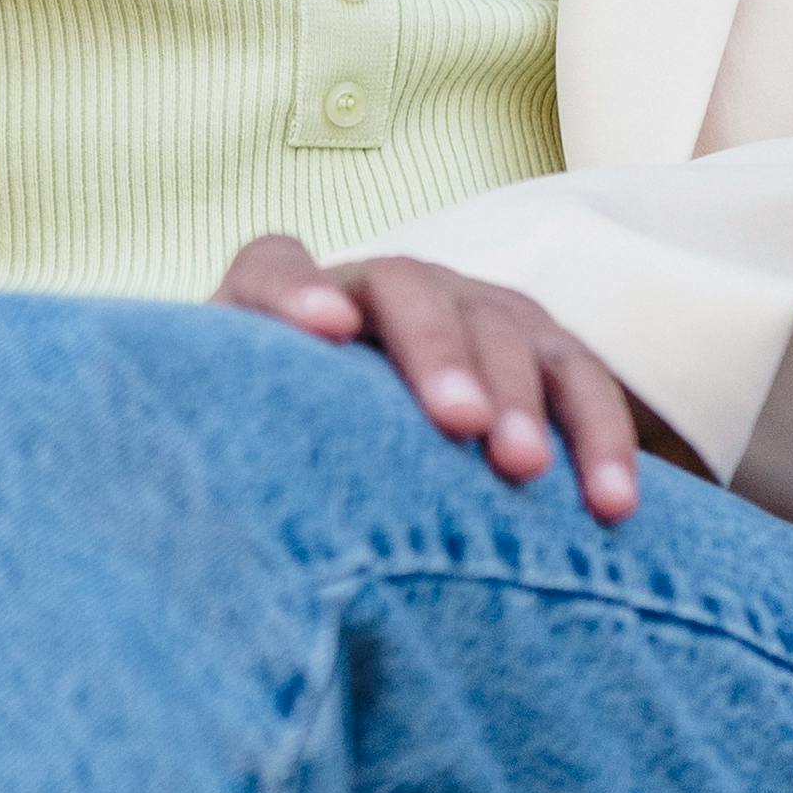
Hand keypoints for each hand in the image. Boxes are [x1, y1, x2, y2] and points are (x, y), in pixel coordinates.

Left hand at [213, 235, 651, 522]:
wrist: (377, 439)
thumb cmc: (291, 449)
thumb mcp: (243, 442)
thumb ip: (212, 448)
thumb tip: (181, 525)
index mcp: (295, 299)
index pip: (270, 268)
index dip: (290, 291)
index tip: (319, 327)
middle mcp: (385, 287)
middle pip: (408, 293)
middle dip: (436, 353)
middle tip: (453, 422)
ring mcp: (473, 307)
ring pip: (505, 329)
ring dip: (521, 397)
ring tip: (521, 468)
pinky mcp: (545, 350)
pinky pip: (584, 382)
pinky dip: (604, 440)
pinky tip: (611, 506)